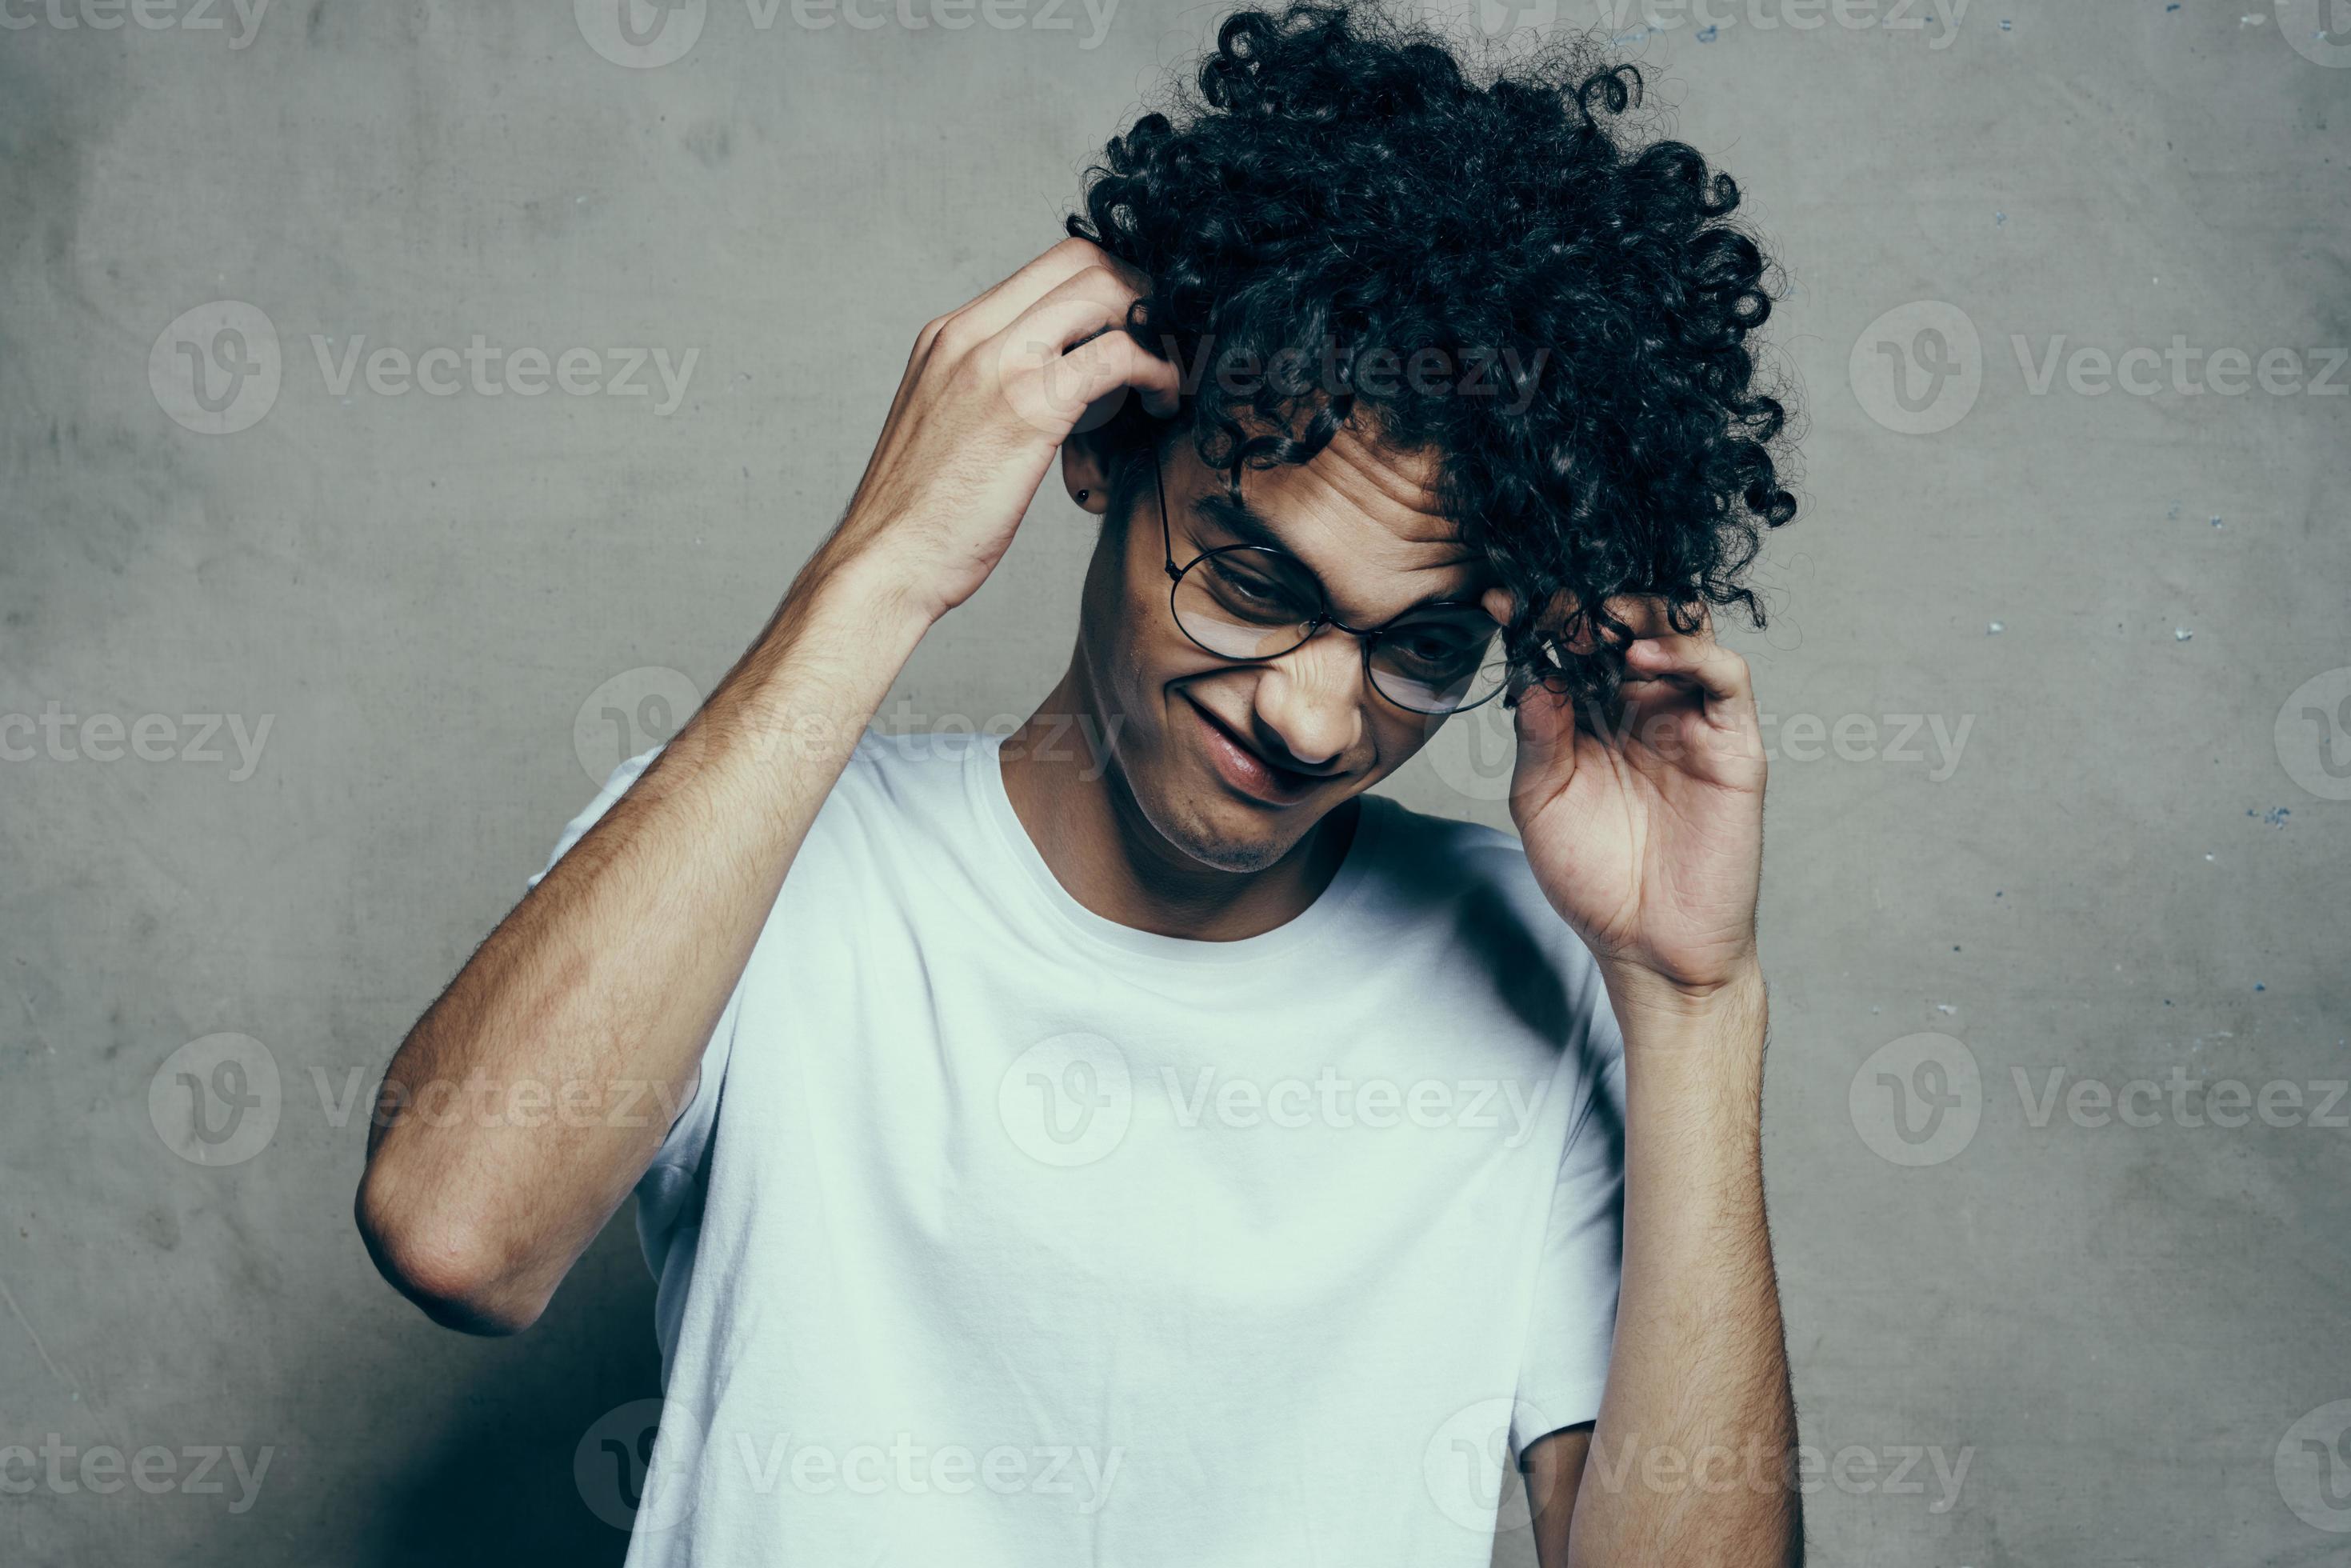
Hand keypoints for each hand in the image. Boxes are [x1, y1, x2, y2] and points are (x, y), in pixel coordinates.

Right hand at [816, 236, 1181, 624]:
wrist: (884, 563)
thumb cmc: (921, 519)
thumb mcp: (949, 430)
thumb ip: (992, 393)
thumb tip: (1055, 393)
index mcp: (949, 335)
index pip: (1046, 267)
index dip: (1107, 285)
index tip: (1137, 326)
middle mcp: (969, 333)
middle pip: (1080, 259)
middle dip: (1139, 292)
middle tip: (1165, 341)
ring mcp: (997, 362)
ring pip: (1103, 291)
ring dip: (1152, 327)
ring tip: (1167, 375)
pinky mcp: (1029, 405)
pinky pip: (1117, 355)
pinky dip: (1156, 371)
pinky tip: (1162, 404)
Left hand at [1496, 594, 1768, 1009]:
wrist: (1649, 948)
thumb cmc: (1594, 881)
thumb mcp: (1541, 803)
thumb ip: (1538, 737)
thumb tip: (1531, 675)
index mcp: (1594, 716)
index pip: (1573, 646)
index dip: (1541, 618)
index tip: (1500, 598)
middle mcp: (1644, 707)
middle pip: (1628, 624)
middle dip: (1588, 602)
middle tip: (1550, 596)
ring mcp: (1690, 720)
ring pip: (1681, 632)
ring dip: (1639, 613)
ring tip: (1593, 618)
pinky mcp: (1733, 742)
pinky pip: (1725, 676)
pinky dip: (1688, 653)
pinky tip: (1641, 659)